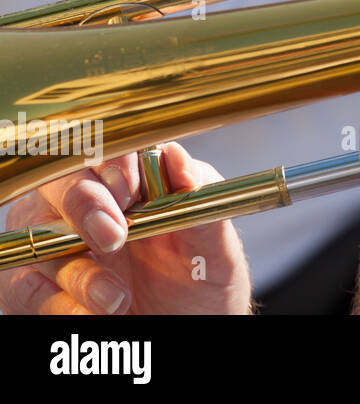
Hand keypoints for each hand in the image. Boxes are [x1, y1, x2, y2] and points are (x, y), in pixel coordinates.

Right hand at [0, 142, 251, 314]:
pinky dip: (56, 305)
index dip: (113, 162)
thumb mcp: (215, 247)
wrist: (193, 329)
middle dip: (85, 205)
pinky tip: (91, 316)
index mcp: (137, 184)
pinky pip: (25, 287)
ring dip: (79, 271)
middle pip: (61, 182)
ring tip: (118, 299)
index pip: (110, 149)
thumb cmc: (202, 282)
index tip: (132, 189)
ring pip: (42, 237)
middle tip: (114, 237)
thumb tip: (176, 158)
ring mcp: (60, 248)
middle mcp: (91, 208)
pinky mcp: (38, 289)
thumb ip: (197, 202)